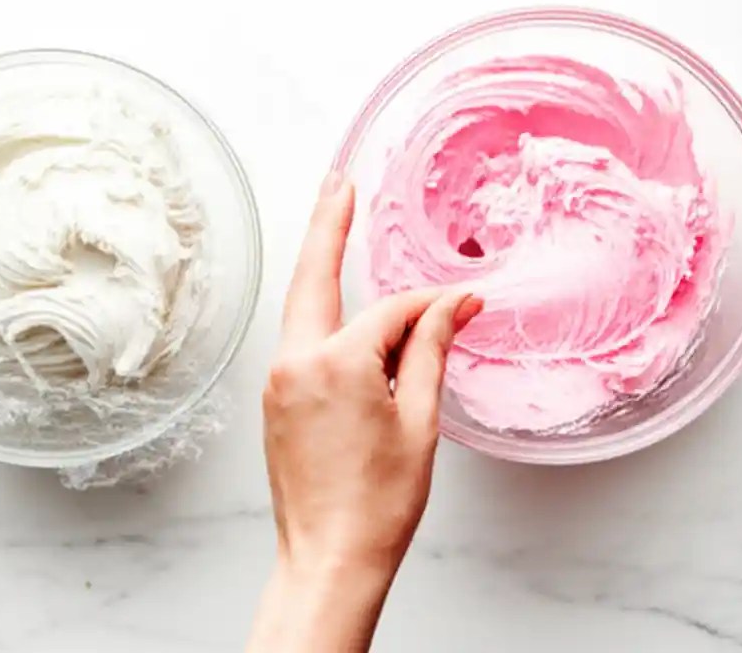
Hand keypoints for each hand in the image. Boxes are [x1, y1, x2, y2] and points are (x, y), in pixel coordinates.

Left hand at [247, 171, 481, 652]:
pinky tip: (351, 319)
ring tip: (339, 229)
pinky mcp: (276, 401)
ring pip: (308, 312)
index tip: (465, 303)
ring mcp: (279, 382)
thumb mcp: (419, 420)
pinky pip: (305, 345)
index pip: (393, 312)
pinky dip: (329, 323)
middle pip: (315, 278)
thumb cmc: (377, 504)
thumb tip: (454, 305)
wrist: (330, 559)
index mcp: (335, 363)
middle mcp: (295, 363)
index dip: (433, 305)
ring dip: (328, 276)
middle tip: (339, 182)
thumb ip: (430, 351)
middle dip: (328, 225)